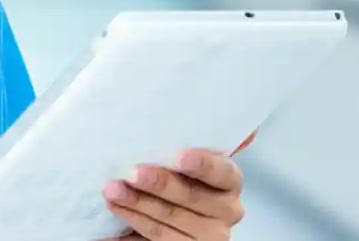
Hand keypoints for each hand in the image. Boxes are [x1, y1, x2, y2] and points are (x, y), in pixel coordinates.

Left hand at [99, 132, 255, 240]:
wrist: (174, 213)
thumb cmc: (183, 176)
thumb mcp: (193, 158)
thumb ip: (204, 141)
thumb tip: (245, 129)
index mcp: (230, 182)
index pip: (223, 173)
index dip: (203, 165)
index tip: (181, 157)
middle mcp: (226, 211)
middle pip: (191, 198)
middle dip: (159, 184)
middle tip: (132, 173)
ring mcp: (207, 236)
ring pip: (169, 220)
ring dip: (137, 204)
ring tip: (113, 190)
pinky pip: (156, 238)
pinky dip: (132, 222)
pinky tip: (116, 210)